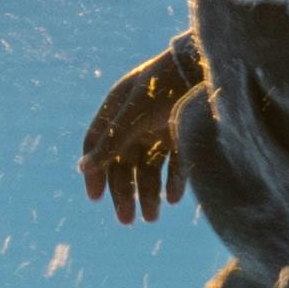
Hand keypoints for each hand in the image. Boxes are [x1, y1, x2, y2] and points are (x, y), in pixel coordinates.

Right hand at [78, 48, 203, 224]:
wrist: (206, 68)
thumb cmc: (165, 86)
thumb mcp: (134, 115)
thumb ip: (111, 142)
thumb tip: (82, 167)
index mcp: (116, 109)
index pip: (96, 144)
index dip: (95, 171)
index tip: (96, 198)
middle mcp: (136, 121)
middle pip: (124, 163)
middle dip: (124, 192)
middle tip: (127, 220)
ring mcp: (160, 128)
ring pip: (149, 169)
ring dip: (148, 193)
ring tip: (151, 217)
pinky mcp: (184, 134)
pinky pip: (175, 165)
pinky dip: (172, 182)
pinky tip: (171, 199)